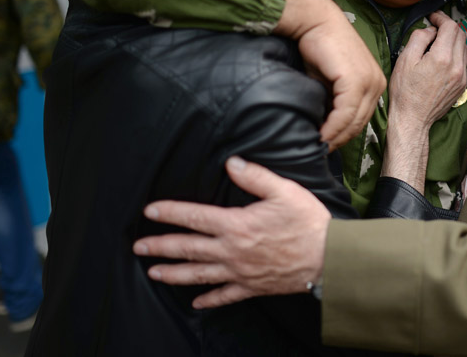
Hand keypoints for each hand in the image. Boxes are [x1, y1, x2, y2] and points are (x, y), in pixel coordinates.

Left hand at [133, 157, 328, 308]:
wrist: (328, 258)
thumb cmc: (308, 222)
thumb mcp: (284, 190)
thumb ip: (255, 176)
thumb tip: (231, 163)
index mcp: (236, 225)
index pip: (195, 217)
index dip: (170, 212)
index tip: (149, 211)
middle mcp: (231, 251)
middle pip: (188, 249)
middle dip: (160, 246)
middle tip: (138, 247)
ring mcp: (240, 272)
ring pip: (198, 274)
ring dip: (173, 274)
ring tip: (153, 273)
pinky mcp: (252, 287)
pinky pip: (225, 296)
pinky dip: (209, 299)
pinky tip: (197, 302)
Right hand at [276, 0, 385, 149]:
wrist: (315, 21)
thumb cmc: (320, 47)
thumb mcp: (331, 80)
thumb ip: (335, 101)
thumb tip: (327, 125)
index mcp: (375, 82)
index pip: (362, 118)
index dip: (344, 134)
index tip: (327, 145)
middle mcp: (377, 82)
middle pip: (359, 123)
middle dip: (339, 139)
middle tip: (320, 150)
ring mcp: (368, 81)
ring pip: (352, 121)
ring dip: (334, 137)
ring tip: (317, 145)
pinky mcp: (355, 80)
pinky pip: (343, 113)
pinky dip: (330, 127)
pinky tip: (319, 134)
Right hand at [383, 12, 466, 189]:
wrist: (412, 119)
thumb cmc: (405, 92)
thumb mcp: (405, 59)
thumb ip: (419, 38)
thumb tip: (430, 30)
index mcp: (442, 58)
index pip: (451, 26)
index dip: (441, 18)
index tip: (432, 18)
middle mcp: (457, 66)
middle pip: (461, 34)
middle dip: (448, 27)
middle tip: (434, 27)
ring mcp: (462, 77)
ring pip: (464, 47)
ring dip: (452, 40)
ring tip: (436, 43)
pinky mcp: (462, 85)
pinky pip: (462, 61)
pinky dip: (454, 54)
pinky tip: (440, 59)